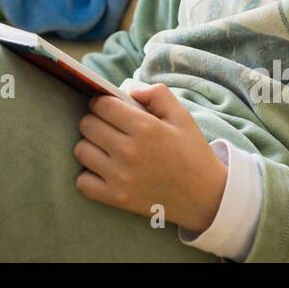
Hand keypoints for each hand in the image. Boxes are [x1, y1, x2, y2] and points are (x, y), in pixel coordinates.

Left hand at [73, 83, 227, 232]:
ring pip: (81, 150)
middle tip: (108, 127)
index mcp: (145, 128)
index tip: (109, 108)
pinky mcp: (117, 199)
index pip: (102, 105)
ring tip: (106, 147)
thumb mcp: (182, 116)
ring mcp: (121, 177)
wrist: (206, 198)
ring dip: (90, 145)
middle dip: (95, 121)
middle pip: (87, 125)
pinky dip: (89, 175)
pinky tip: (103, 170)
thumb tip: (128, 88)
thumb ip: (156, 94)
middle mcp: (129, 152)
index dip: (102, 102)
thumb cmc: (193, 153)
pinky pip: (83, 182)